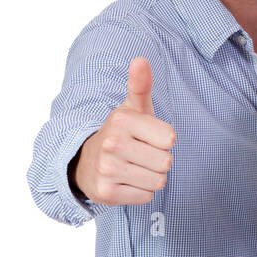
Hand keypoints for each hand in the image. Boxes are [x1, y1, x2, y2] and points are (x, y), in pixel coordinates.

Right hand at [73, 57, 176, 205]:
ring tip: (133, 168)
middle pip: (166, 162)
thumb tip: (141, 59)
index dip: (163, 140)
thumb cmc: (122, 133)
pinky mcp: (106, 194)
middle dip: (158, 161)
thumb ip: (140, 85)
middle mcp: (112, 144)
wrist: (85, 162)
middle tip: (139, 154)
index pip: (170, 139)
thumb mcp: (132, 108)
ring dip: (151, 177)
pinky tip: (125, 181)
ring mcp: (106, 170)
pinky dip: (140, 192)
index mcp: (122, 120)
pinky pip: (146, 197)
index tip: (146, 137)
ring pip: (158, 181)